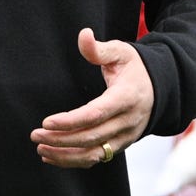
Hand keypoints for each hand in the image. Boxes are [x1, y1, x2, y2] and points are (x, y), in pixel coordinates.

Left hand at [32, 29, 152, 169]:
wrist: (160, 90)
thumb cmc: (135, 68)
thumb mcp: (122, 52)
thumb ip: (99, 49)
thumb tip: (84, 35)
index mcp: (127, 97)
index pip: (96, 114)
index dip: (70, 121)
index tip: (47, 121)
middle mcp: (128, 121)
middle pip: (91, 137)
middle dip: (61, 139)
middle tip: (35, 134)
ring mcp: (125, 137)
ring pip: (94, 154)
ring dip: (65, 155)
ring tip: (41, 148)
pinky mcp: (120, 146)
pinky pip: (96, 158)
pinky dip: (74, 160)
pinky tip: (53, 156)